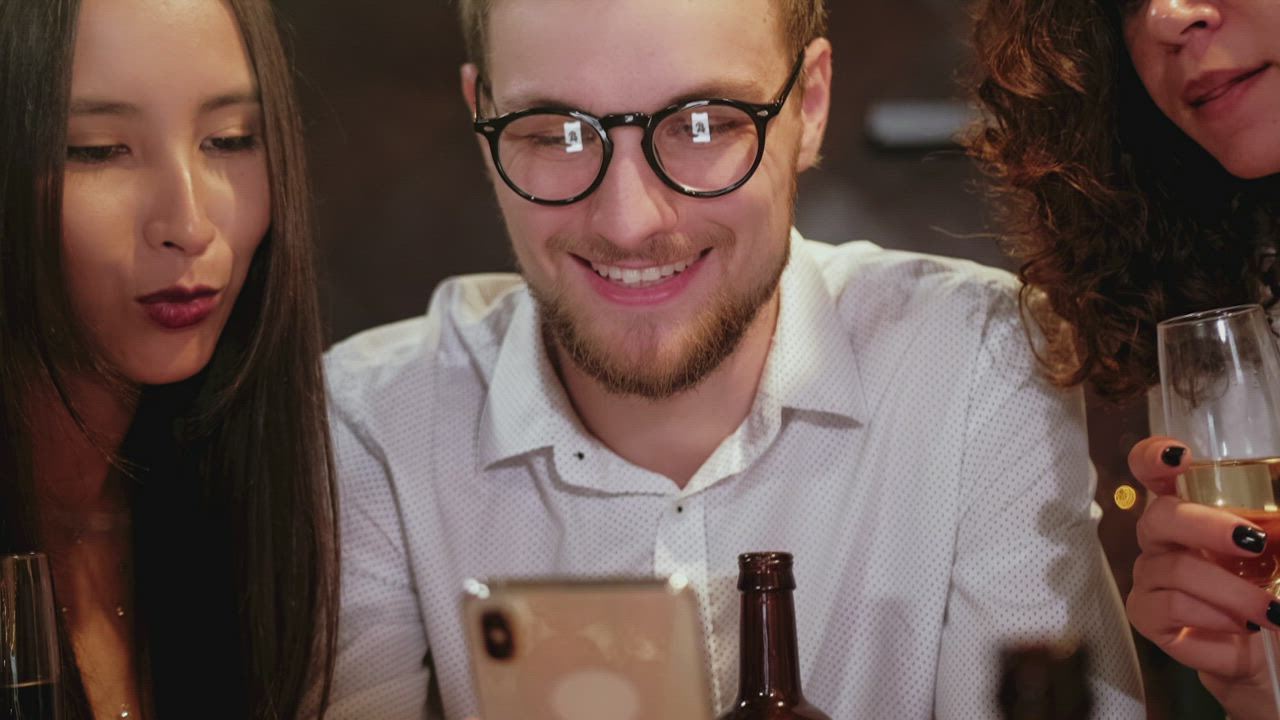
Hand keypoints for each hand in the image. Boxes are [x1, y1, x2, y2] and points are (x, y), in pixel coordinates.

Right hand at [1127, 437, 1278, 718]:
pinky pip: (1166, 606)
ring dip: (1230, 590)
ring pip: (1172, 568)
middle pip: (1159, 515)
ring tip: (1271, 611)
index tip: (1180, 457)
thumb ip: (1276, 521)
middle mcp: (1165, 537)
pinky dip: (1209, 616)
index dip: (1153, 457)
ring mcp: (1151, 575)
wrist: (1276, 654)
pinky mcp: (1147, 615)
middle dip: (1206, 526)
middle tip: (1253, 542)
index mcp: (1194, 508)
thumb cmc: (1277, 590)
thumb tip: (1272, 517)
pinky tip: (1239, 628)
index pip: (1152, 470)